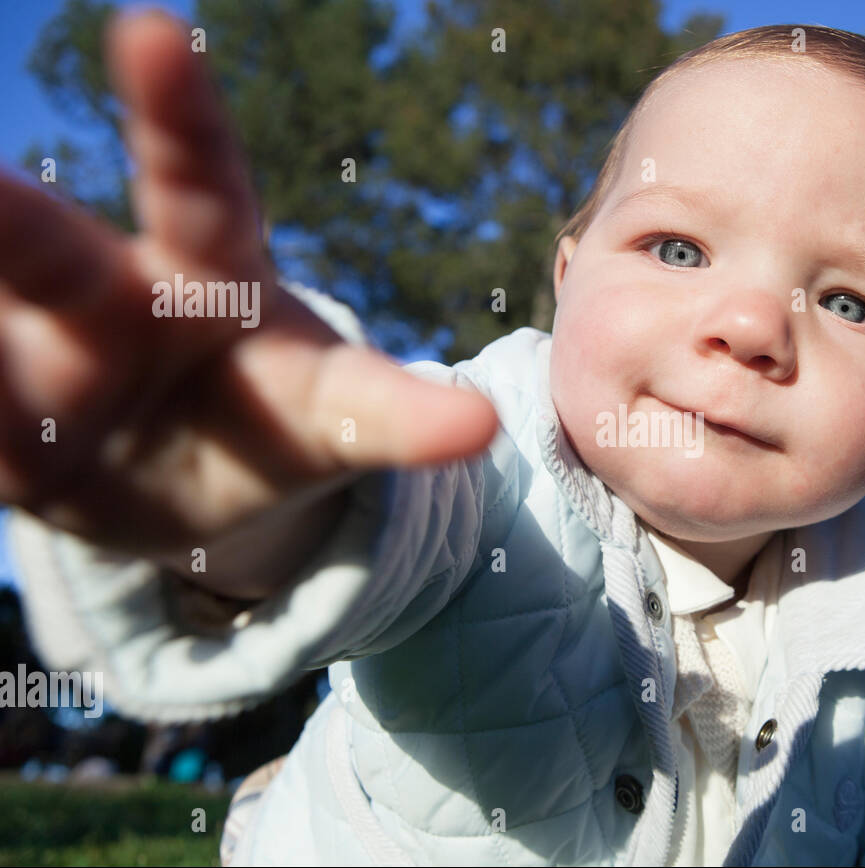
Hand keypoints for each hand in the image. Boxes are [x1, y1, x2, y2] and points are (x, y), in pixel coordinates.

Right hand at [0, 9, 498, 565]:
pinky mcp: (5, 441)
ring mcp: (49, 361)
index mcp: (219, 275)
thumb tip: (481, 419)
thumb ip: (397, 418)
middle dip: (6, 219)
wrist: (187, 487)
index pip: (203, 184)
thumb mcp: (344, 428)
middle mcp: (117, 299)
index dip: (180, 116)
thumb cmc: (277, 431)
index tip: (153, 32)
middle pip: (55, 253)